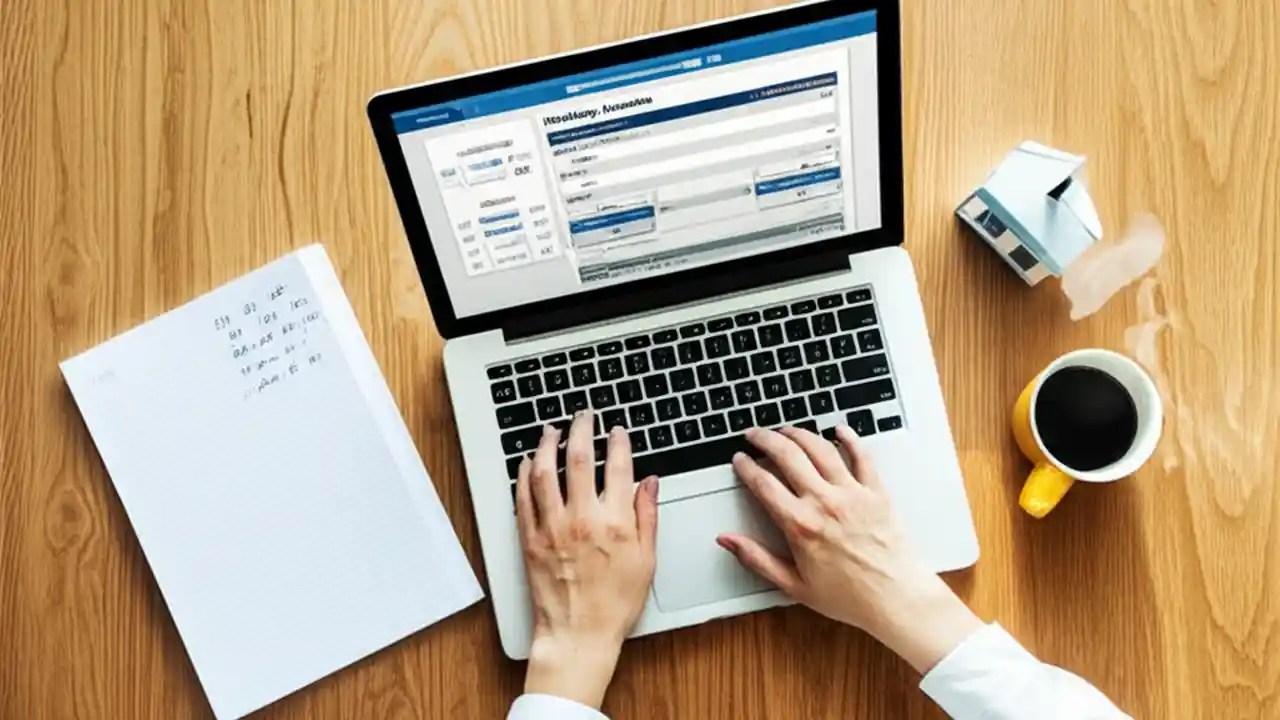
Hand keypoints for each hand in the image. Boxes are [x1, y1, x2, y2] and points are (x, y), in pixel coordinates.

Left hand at [515, 410, 658, 708]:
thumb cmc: (614, 604)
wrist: (578, 635)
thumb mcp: (646, 560)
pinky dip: (523, 475)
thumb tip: (650, 483)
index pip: (617, 466)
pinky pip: (522, 498)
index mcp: (614, 522)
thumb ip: (647, 516)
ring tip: (552, 430)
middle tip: (584, 416)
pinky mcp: (530, 539)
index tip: (618, 431)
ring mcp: (552, 527)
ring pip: (544, 472)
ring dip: (548, 444)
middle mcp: (581, 519)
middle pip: (578, 458)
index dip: (619, 442)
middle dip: (582, 429)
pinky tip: (528, 462)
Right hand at [718, 425, 981, 672]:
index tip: (740, 460)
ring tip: (786, 430)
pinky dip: (850, 438)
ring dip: (799, 433)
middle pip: (788, 455)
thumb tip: (728, 541)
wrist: (897, 599)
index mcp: (801, 526)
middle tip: (755, 434)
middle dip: (765, 439)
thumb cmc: (849, 597)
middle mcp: (825, 503)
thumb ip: (757, 559)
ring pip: (820, 448)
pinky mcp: (876, 492)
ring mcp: (852, 494)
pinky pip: (862, 456)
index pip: (764, 484)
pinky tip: (839, 429)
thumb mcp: (794, 585)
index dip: (746, 467)